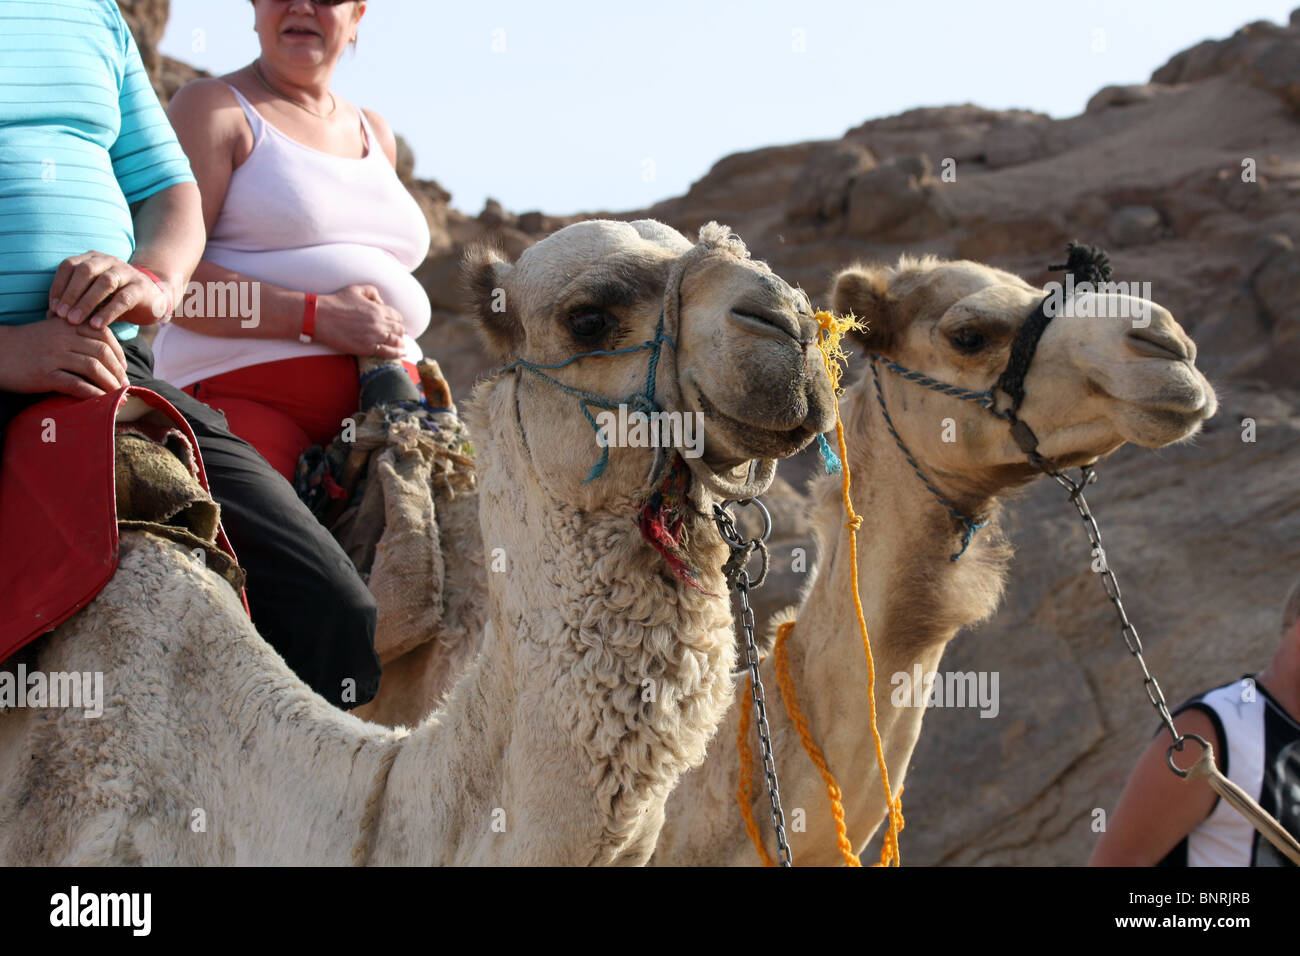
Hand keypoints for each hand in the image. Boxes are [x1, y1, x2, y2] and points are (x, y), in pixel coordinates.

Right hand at [0, 317, 129, 397]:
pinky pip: (76, 384)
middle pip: (103, 352)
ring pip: (93, 368)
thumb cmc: (28, 345)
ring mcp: (53, 355)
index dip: (119, 353)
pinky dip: (93, 394)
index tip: (123, 367)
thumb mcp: (53, 332)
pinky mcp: (44, 374)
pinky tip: (101, 401)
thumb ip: (76, 336)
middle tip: (125, 385)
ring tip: (117, 395)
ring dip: (110, 384)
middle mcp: (62, 337)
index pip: (104, 335)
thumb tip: (106, 351)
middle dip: (118, 371)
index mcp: (67, 325)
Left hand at [48, 251, 170, 329]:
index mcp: (93, 259)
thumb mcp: (93, 296)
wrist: (152, 297)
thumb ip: (76, 301)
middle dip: (70, 293)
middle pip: (85, 271)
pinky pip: (123, 299)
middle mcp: (109, 261)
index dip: (58, 286)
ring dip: (86, 302)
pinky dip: (107, 312)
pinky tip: (97, 325)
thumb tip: (50, 316)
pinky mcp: (140, 288)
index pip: (69, 265)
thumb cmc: (115, 298)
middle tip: (61, 315)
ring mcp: (126, 272)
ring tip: (75, 321)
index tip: (52, 308)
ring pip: (104, 283)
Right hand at [314, 285, 405, 359]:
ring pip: (396, 341)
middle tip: (398, 335)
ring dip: (400, 343)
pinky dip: (397, 353)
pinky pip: (388, 352)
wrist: (319, 317)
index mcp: (377, 309)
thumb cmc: (336, 302)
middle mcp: (379, 323)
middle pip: (398, 329)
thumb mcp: (355, 289)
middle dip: (399, 332)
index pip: (397, 316)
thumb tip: (382, 302)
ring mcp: (374, 336)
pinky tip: (402, 353)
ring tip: (401, 345)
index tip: (396, 324)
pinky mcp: (366, 348)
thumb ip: (372, 292)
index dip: (398, 320)